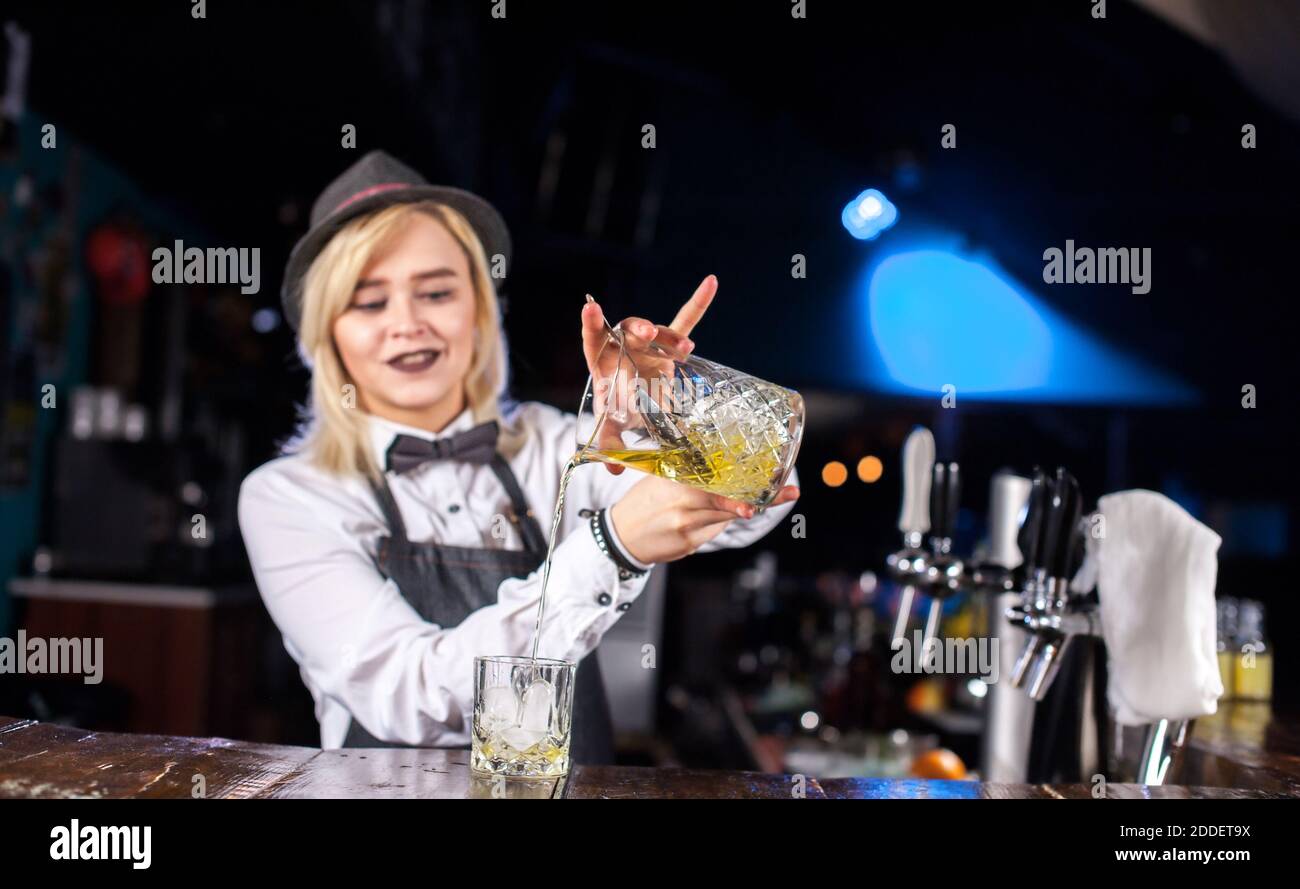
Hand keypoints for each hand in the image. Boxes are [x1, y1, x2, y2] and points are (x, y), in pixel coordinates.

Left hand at [580, 275, 718, 473]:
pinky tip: (711, 283)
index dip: (592, 325)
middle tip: (644, 334)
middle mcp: (624, 346)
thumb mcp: (613, 425)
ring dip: (668, 336)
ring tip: (683, 349)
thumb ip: (611, 443)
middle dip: (638, 330)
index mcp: (604, 362)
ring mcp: (648, 343)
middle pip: (628, 331)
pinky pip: (684, 322)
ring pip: (658, 331)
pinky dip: (697, 304)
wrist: (637, 405)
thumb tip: (611, 467)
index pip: (594, 340)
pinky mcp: (668, 346)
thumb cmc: (620, 409)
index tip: (591, 308)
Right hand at [609, 474, 799, 564]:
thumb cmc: (642, 502)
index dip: (742, 478)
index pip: (716, 477)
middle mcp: (684, 503)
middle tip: (790, 492)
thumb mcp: (658, 476)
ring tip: (774, 499)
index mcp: (676, 481)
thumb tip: (711, 450)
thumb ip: (684, 465)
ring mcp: (688, 526)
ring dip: (746, 508)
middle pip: (730, 500)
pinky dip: (721, 520)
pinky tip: (724, 514)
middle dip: (761, 498)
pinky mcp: (690, 543)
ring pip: (726, 516)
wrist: (620, 537)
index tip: (769, 478)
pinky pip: (713, 529)